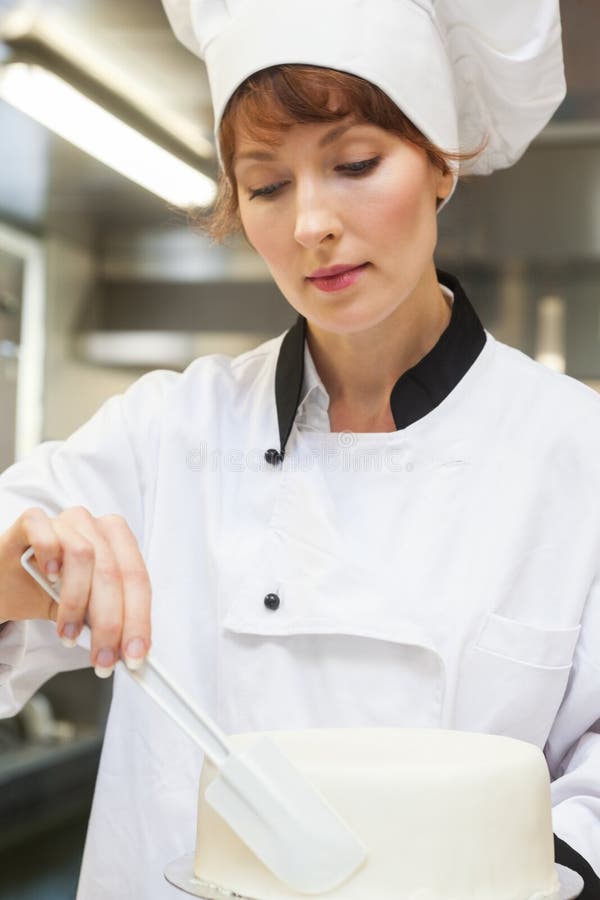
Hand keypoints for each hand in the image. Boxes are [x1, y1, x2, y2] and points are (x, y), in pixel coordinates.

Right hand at [0, 507, 150, 676]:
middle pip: (114, 572)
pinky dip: (50, 557)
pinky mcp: (33, 521)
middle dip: (110, 623)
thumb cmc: (46, 591)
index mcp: (118, 542)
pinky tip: (50, 579)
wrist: (4, 582)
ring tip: (67, 633)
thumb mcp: (84, 609)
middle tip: (102, 658)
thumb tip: (128, 649)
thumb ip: (105, 618)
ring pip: (84, 555)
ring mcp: (65, 520)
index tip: (134, 654)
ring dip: (76, 602)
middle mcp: (96, 526)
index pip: (137, 580)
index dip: (138, 620)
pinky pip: (47, 536)